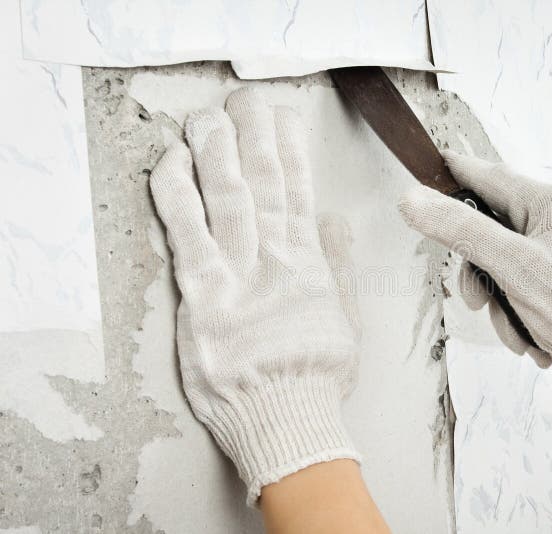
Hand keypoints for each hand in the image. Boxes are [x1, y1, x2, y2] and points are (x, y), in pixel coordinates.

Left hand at [149, 88, 359, 504]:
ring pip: (227, 195)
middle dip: (254, 134)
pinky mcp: (201, 294)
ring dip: (216, 149)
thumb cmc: (317, 378)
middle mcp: (273, 258)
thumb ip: (339, 267)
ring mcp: (236, 273)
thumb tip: (336, 221)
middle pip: (263, 182)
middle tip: (245, 100)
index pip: (299, 191)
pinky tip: (172, 162)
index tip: (284, 116)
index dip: (291, 148)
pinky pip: (185, 232)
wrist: (288, 419)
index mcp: (309, 263)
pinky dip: (177, 193)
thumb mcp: (347, 321)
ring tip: (208, 116)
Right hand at [398, 151, 551, 422]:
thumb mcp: (513, 266)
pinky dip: (517, 317)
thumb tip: (412, 199)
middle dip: (481, 276)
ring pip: (500, 267)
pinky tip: (534, 340)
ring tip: (521, 336)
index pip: (489, 176)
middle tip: (478, 302)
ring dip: (501, 306)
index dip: (452, 177)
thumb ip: (461, 230)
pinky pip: (517, 289)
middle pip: (489, 231)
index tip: (420, 177)